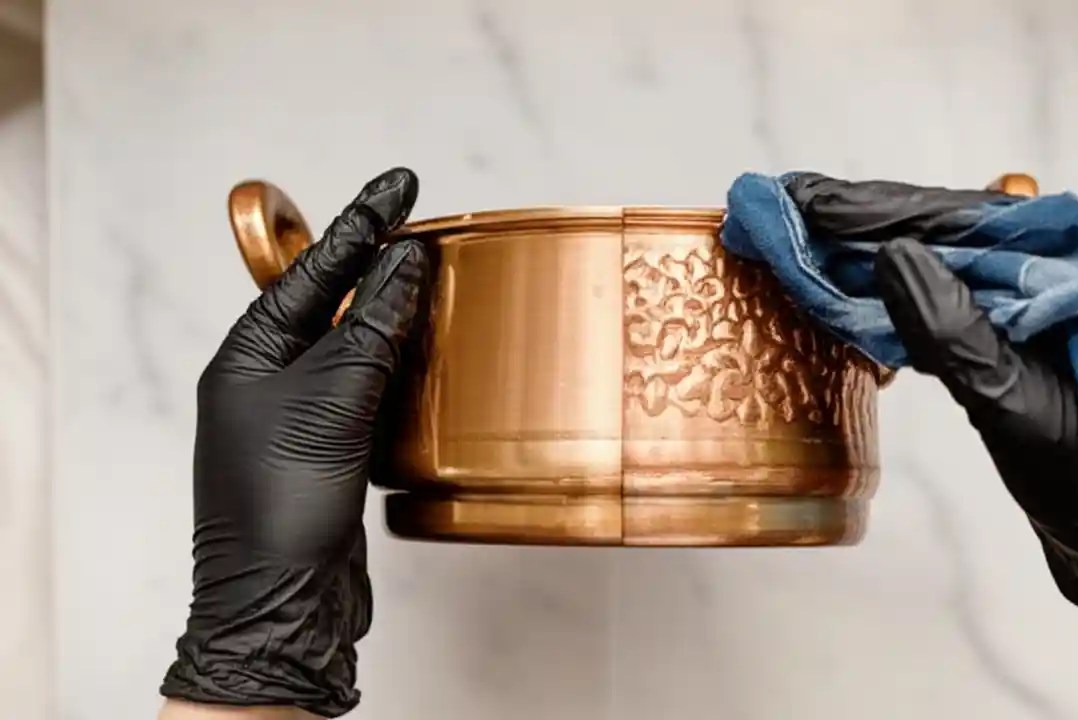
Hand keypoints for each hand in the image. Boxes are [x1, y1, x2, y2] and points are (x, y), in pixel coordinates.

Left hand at [160, 168, 427, 716]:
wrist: (283, 606)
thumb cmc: (284, 506)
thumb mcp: (332, 400)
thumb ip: (373, 328)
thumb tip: (405, 262)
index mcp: (248, 354)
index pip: (314, 270)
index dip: (361, 221)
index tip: (400, 181)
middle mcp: (268, 379)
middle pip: (331, 302)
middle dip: (376, 262)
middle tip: (422, 220)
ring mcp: (298, 418)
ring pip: (353, 347)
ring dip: (394, 317)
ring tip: (436, 278)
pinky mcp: (330, 453)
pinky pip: (368, 391)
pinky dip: (400, 369)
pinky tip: (430, 357)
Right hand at [786, 173, 1077, 665]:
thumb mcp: (1019, 411)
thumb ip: (958, 334)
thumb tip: (891, 256)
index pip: (976, 220)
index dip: (883, 210)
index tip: (811, 199)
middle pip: (961, 228)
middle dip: (870, 223)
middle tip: (789, 206)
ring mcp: (1060, 295)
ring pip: (954, 258)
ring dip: (880, 253)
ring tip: (803, 240)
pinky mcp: (1036, 328)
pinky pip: (963, 295)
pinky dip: (908, 294)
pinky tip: (853, 286)